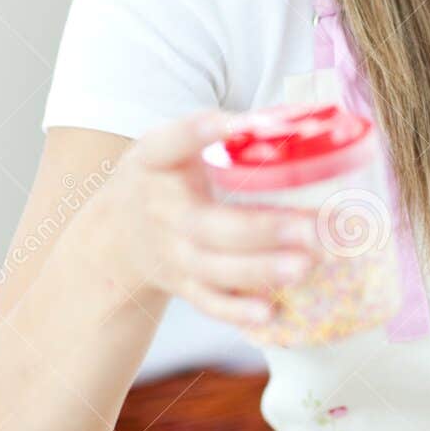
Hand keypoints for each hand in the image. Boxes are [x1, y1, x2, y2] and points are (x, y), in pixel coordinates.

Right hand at [100, 109, 320, 328]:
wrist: (115, 234)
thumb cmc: (165, 177)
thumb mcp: (173, 145)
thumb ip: (224, 135)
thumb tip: (300, 119)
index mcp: (155, 160)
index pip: (170, 143)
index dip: (198, 132)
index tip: (233, 124)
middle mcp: (161, 209)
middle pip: (207, 224)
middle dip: (263, 229)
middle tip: (314, 230)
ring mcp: (170, 252)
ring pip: (212, 267)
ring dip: (261, 268)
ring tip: (306, 264)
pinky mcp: (180, 283)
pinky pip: (207, 300)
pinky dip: (236, 310)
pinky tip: (272, 310)